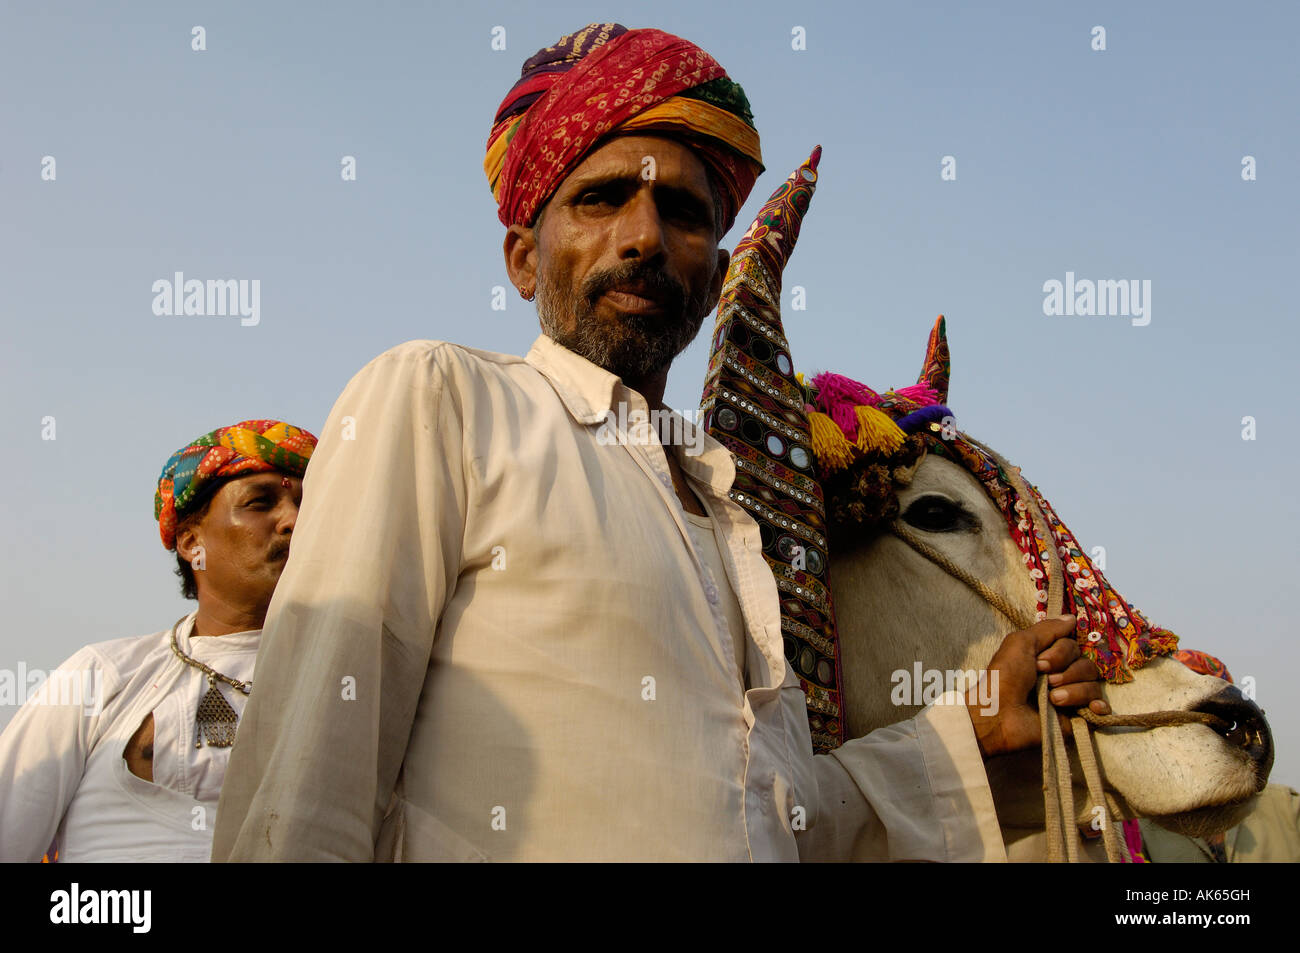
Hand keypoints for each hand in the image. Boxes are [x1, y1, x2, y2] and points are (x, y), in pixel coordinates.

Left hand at [966, 614, 1109, 757]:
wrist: (1000, 714)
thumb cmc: (1005, 677)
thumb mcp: (1020, 643)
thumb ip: (1047, 629)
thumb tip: (1072, 618)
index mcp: (1049, 659)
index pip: (1074, 648)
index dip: (1060, 654)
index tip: (1039, 663)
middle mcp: (1062, 677)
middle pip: (1087, 666)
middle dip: (1067, 672)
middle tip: (1047, 681)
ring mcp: (1070, 699)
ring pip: (1093, 686)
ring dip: (1074, 691)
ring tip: (1052, 700)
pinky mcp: (1076, 720)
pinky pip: (1101, 710)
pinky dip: (1100, 708)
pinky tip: (1092, 709)